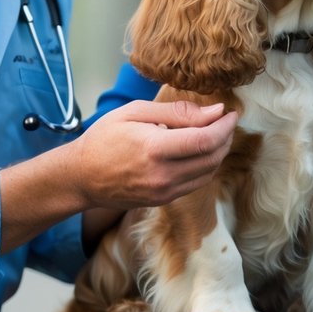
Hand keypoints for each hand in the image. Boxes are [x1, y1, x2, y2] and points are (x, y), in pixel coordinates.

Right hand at [70, 99, 237, 209]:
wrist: (81, 177)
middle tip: (226, 121)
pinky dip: (205, 165)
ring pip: (209, 173)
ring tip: (215, 133)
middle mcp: (162, 175)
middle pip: (212, 158)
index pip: (205, 140)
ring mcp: (163, 192)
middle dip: (226, 137)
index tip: (231, 112)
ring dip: (219, 152)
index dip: (225, 126)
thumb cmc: (104, 138)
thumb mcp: (135, 112)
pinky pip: (196, 183)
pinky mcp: (163, 200)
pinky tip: (199, 150)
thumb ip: (177, 112)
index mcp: (154, 149)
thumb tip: (215, 111)